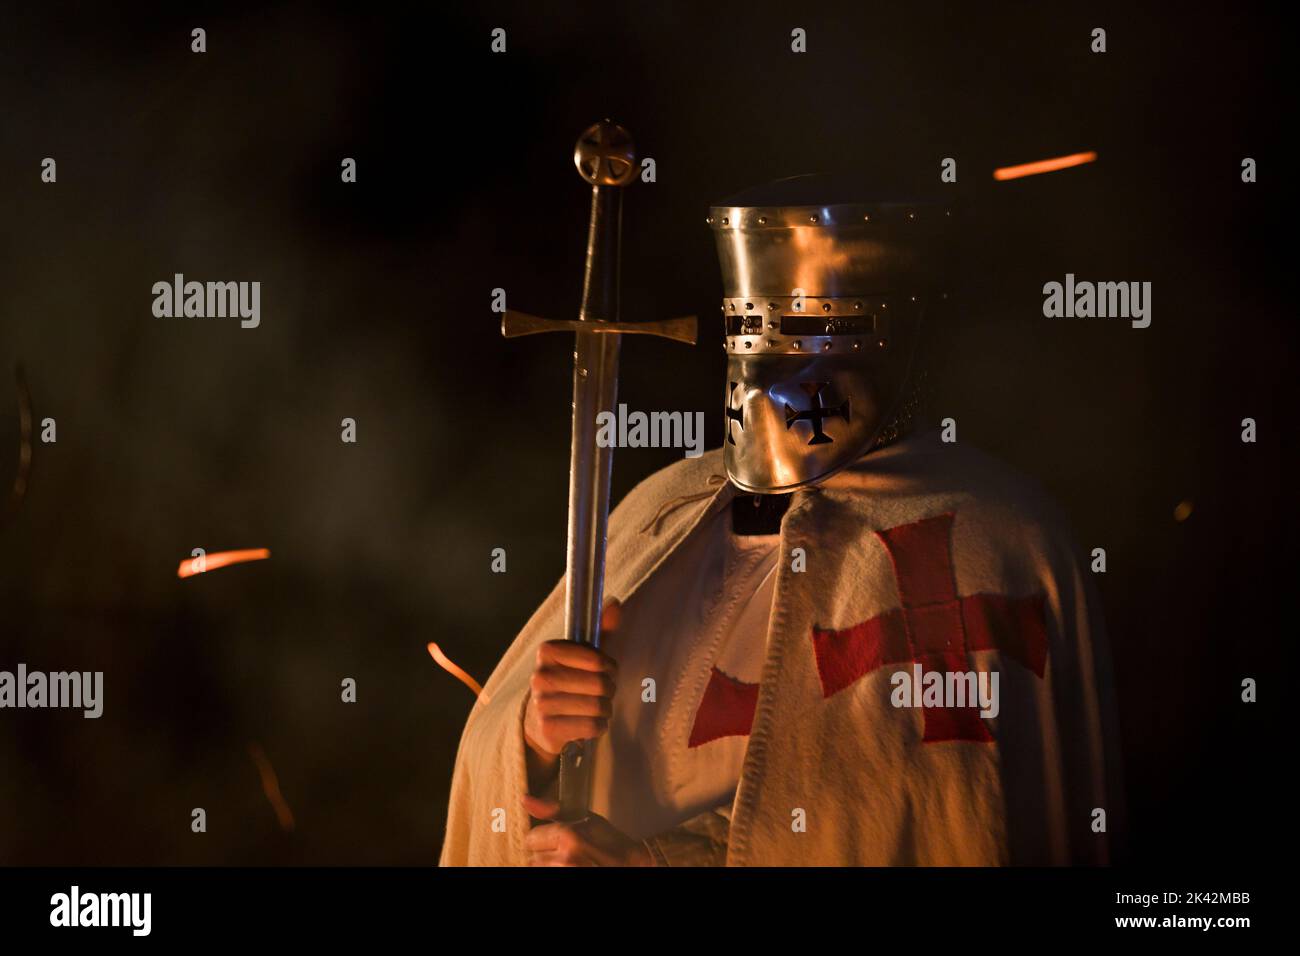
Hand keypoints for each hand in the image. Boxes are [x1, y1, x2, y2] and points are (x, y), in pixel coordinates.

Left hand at [522, 794, 653, 866]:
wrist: (631, 864)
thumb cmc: (611, 842)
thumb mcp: (586, 818)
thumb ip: (552, 810)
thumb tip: (525, 800)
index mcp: (567, 836)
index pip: (531, 838)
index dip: (542, 837)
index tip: (555, 839)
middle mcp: (564, 859)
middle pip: (532, 856)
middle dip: (545, 852)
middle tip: (563, 851)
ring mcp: (565, 873)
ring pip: (537, 868)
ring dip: (547, 865)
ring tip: (566, 862)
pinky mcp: (565, 880)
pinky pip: (546, 875)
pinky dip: (553, 870)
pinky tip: (567, 867)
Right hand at [523, 602, 620, 783]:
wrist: (539, 721)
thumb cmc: (568, 681)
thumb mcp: (582, 654)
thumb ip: (601, 629)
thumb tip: (615, 602)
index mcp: (547, 651)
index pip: (598, 660)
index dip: (609, 667)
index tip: (604, 670)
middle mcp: (540, 676)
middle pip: (601, 684)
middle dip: (609, 690)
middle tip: (601, 692)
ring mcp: (542, 704)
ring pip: (599, 707)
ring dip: (605, 709)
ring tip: (594, 707)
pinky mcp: (549, 729)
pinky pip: (593, 727)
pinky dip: (599, 726)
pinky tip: (587, 722)